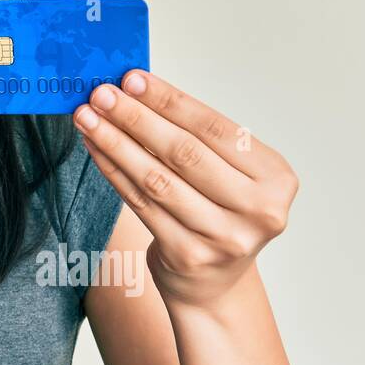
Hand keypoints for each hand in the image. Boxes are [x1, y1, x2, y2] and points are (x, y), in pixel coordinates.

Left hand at [73, 70, 299, 310]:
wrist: (214, 284)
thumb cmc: (218, 212)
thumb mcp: (228, 174)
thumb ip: (196, 136)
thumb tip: (136, 90)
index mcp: (277, 179)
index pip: (214, 129)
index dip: (169, 101)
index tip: (132, 79)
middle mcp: (259, 210)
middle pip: (184, 152)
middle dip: (136, 118)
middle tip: (102, 94)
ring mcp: (224, 237)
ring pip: (157, 178)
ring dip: (116, 142)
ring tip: (88, 117)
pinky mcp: (188, 255)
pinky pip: (139, 203)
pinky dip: (113, 171)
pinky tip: (94, 148)